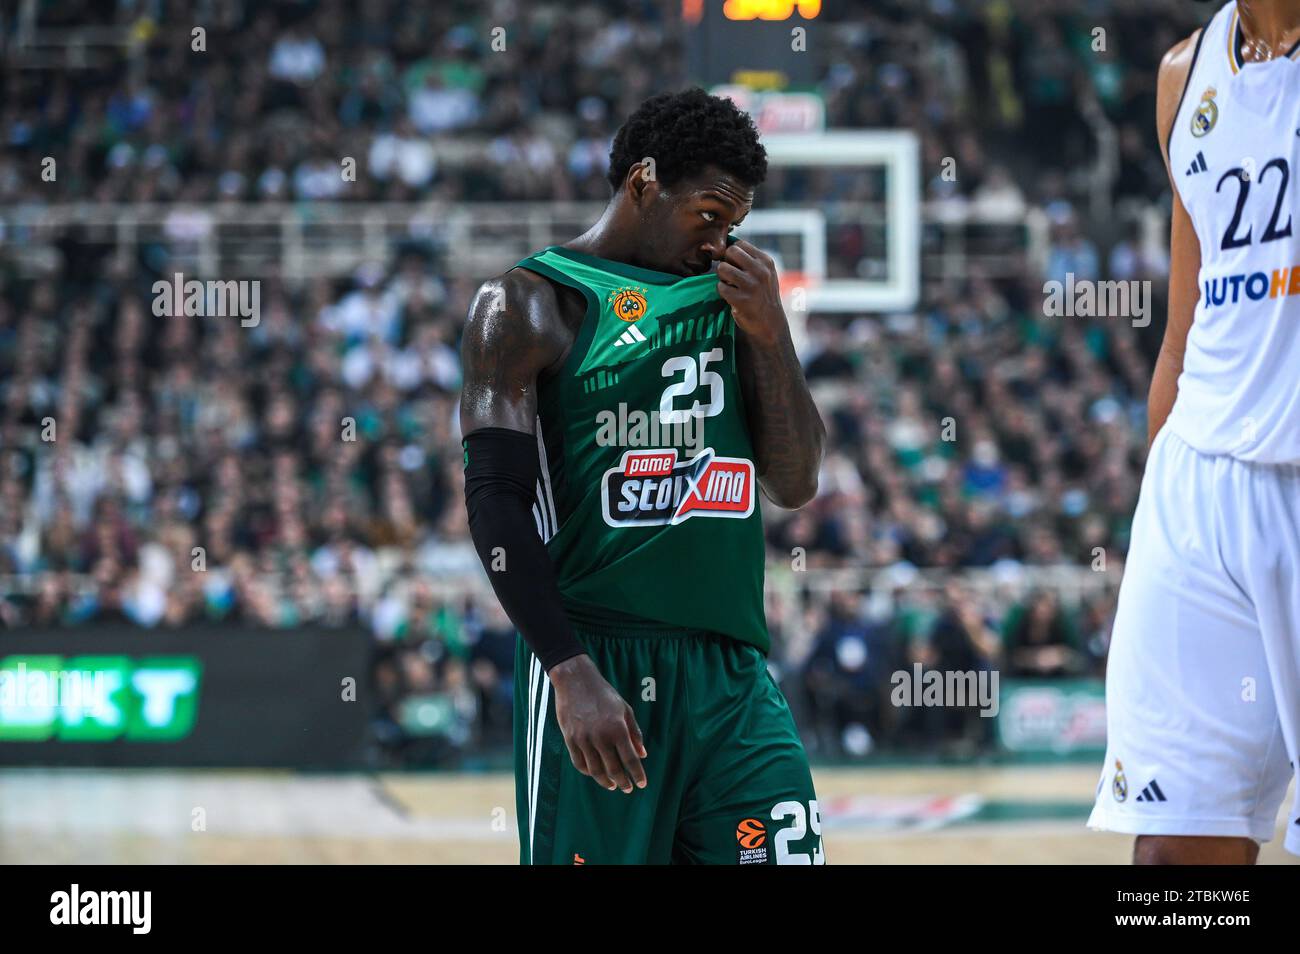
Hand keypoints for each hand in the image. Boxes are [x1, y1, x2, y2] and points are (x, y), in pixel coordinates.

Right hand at [549, 655, 646, 792]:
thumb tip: (643, 754)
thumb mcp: (625, 709)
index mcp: (618, 728)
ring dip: (605, 781)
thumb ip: (635, 733)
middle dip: (623, 782)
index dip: (637, 774)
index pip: (630, 759)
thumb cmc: (604, 694)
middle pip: (613, 769)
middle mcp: (601, 736)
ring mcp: (583, 739)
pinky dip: (588, 772)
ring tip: (612, 785)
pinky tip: (595, 774)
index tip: (642, 784)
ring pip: (595, 770)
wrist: (575, 681)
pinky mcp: (570, 739)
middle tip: (628, 789)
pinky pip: (579, 763)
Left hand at [715, 239, 786, 346]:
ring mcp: (751, 285)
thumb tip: (726, 245)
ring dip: (722, 277)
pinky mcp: (741, 299)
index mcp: (766, 261)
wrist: (770, 322)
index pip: (740, 244)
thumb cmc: (763, 295)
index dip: (732, 253)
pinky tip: (731, 296)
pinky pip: (720, 287)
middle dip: (726, 261)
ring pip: (722, 268)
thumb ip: (751, 259)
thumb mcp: (765, 273)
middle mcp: (760, 271)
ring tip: (729, 284)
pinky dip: (722, 291)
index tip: (734, 264)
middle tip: (729, 273)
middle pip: (730, 252)